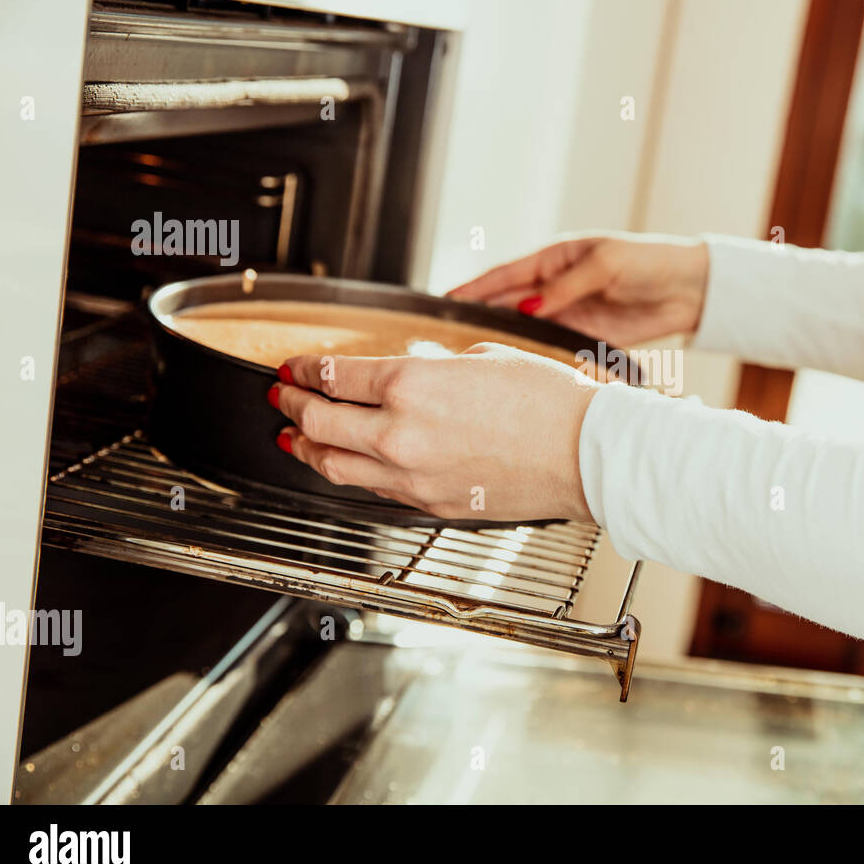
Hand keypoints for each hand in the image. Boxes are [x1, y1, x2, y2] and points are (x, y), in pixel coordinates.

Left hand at [270, 345, 600, 521]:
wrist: (584, 453)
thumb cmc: (548, 402)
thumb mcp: (482, 359)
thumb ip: (433, 368)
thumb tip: (414, 373)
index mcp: (410, 386)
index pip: (333, 376)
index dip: (304, 369)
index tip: (294, 367)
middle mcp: (399, 434)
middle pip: (320, 421)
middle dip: (292, 404)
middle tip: (280, 395)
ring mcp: (411, 476)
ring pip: (334, 465)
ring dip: (306, 447)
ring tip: (292, 437)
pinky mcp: (429, 504)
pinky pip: (374, 489)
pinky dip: (352, 473)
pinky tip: (347, 463)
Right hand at [447, 232, 709, 346]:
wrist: (691, 290)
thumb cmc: (650, 262)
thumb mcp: (606, 265)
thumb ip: (565, 287)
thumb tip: (526, 307)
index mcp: (554, 258)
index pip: (503, 275)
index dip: (472, 289)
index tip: (442, 302)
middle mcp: (554, 286)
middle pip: (506, 304)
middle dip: (477, 318)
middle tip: (445, 338)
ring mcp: (566, 313)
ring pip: (523, 330)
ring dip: (500, 343)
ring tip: (469, 360)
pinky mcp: (584, 337)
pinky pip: (548, 349)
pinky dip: (530, 359)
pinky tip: (512, 371)